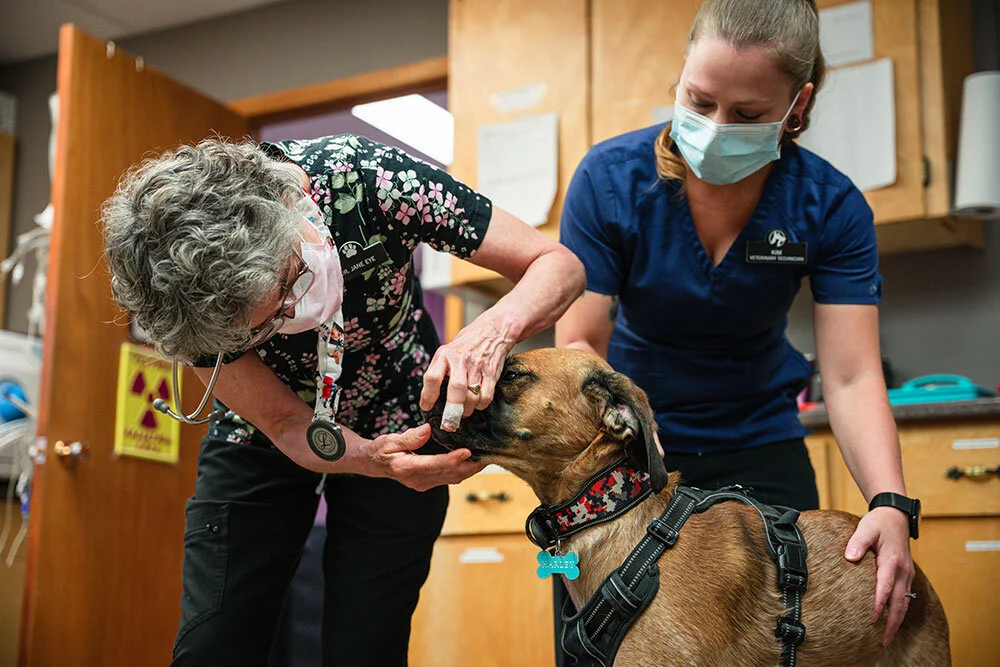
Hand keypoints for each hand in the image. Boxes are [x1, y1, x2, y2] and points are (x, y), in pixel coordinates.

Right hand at [350, 424, 485, 490]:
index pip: (434, 465)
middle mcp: (418, 480)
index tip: (468, 452)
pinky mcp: (428, 482)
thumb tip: (428, 429)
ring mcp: (424, 484)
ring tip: (486, 458)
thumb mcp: (389, 440)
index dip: (452, 459)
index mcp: (407, 468)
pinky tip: (473, 461)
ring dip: (470, 470)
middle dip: (470, 466)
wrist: (373, 464)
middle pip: (449, 474)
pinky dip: (463, 470)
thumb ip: (409, 437)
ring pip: (452, 478)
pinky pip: (449, 478)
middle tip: (488, 455)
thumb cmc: (380, 450)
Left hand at [419, 316, 513, 429]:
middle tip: (448, 423)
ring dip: (467, 410)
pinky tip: (477, 403)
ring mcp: (477, 366)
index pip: (432, 377)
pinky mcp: (491, 373)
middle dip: (452, 411)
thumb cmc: (466, 345)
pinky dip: (481, 405)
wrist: (492, 331)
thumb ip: (439, 371)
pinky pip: (486, 396)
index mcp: (444, 355)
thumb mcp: (447, 351)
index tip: (426, 407)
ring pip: (472, 396)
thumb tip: (429, 397)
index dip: (428, 395)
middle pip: (456, 389)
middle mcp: (460, 360)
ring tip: (463, 412)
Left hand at [844, 506, 914, 644]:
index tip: (871, 619)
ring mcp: (907, 574)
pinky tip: (892, 619)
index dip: (878, 604)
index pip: (885, 588)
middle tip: (883, 640)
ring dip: (896, 620)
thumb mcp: (866, 528)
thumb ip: (857, 542)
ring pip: (904, 603)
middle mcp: (903, 571)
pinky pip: (905, 597)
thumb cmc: (879, 522)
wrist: (896, 516)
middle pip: (898, 602)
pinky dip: (899, 610)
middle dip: (891, 623)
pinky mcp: (906, 575)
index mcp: (892, 561)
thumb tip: (850, 557)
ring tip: (887, 637)